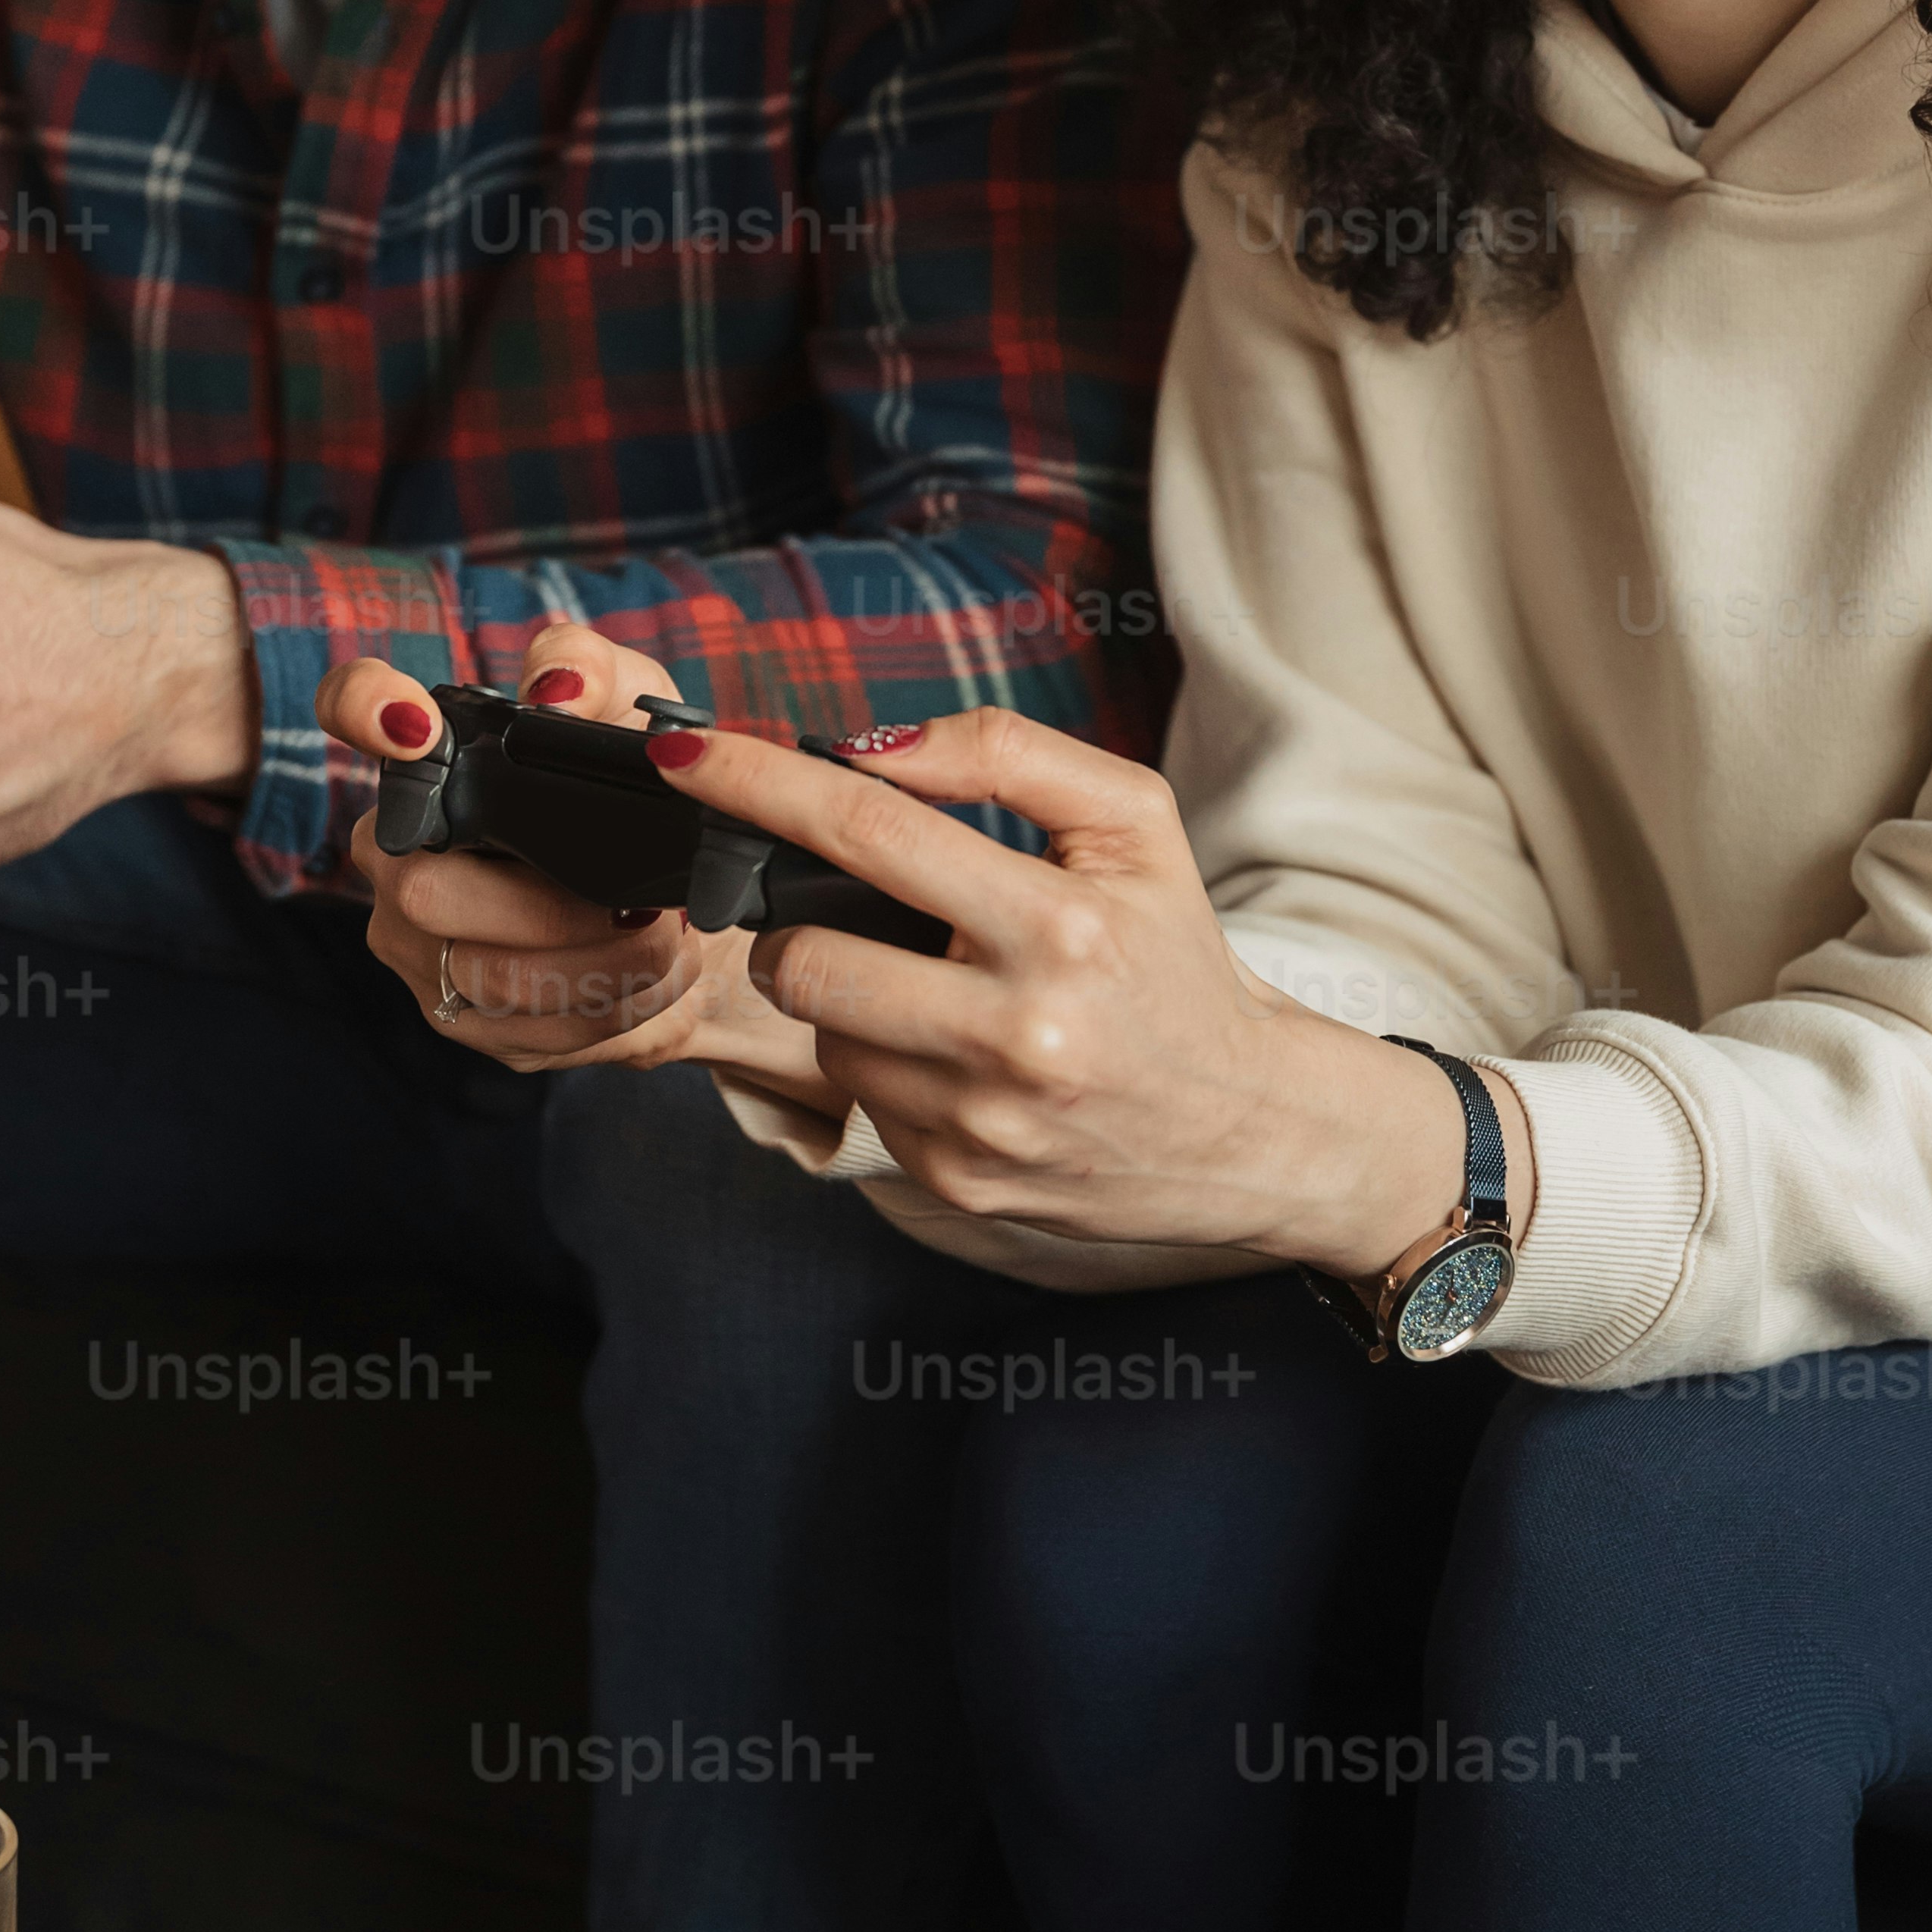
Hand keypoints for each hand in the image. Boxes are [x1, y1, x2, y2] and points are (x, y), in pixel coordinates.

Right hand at [323, 620, 831, 1094]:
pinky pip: (536, 1031)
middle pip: (428, 893)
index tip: (415, 727)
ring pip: (491, 977)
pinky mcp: (466, 1022)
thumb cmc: (637, 794)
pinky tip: (656, 978)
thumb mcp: (636, 710)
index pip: (354, 705)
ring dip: (606, 966)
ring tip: (667, 940)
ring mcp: (418, 950)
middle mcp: (395, 858)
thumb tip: (556, 690)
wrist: (681, 911)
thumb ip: (596, 672)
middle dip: (556, 910)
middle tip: (644, 904)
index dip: (366, 709)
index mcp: (428, 764)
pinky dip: (619, 1007)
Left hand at [644, 703, 1527, 1271]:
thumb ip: (1006, 753)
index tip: (683, 755)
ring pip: (823, 1032)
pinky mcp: (958, 1184)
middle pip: (805, 956)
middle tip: (838, 913)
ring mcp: (981, 1121)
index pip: (870, 831)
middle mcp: (1018, 1032)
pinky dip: (886, 1065)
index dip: (758, 784)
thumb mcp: (1134, 823)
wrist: (1248, 1125)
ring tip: (932, 992)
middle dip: (789, 922)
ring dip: (845, 997)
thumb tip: (868, 746)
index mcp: (1061, 925)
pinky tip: (958, 1059)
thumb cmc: (1175, 956)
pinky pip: (860, 1100)